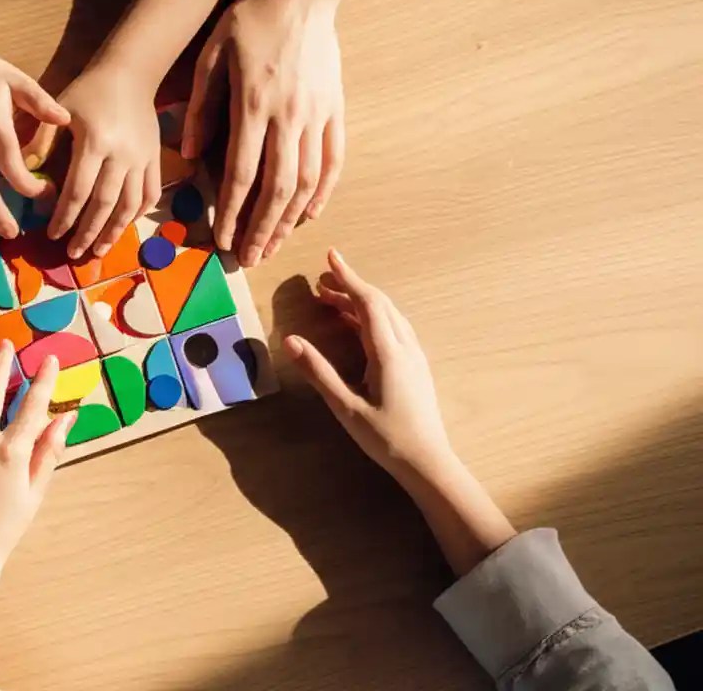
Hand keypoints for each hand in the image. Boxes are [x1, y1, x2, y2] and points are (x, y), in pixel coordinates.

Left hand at [46, 66, 161, 258]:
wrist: (130, 73)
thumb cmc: (89, 91)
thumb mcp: (61, 108)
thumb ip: (42, 140)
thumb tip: (24, 173)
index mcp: (95, 142)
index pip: (78, 190)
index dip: (65, 216)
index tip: (53, 235)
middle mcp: (122, 154)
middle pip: (104, 204)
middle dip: (88, 232)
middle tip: (74, 253)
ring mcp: (142, 159)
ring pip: (130, 205)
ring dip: (114, 232)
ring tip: (100, 250)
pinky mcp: (155, 159)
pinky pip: (150, 194)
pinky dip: (137, 214)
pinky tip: (124, 226)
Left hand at [184, 0, 346, 266]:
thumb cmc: (249, 22)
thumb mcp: (210, 58)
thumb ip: (200, 108)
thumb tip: (191, 155)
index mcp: (253, 106)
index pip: (242, 174)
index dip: (233, 213)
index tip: (224, 240)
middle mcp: (288, 117)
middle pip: (277, 189)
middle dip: (262, 230)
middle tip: (249, 258)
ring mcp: (317, 115)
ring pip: (307, 181)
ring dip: (290, 220)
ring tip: (274, 246)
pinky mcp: (335, 109)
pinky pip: (333, 159)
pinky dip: (323, 191)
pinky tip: (310, 214)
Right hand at [283, 250, 454, 478]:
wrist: (427, 461)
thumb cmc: (385, 438)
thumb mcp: (346, 407)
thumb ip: (319, 372)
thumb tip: (291, 340)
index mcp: (388, 353)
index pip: (368, 302)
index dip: (348, 277)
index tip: (330, 257)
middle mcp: (405, 347)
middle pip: (379, 304)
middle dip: (351, 287)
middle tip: (321, 281)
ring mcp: (414, 356)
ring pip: (389, 315)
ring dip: (361, 302)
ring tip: (333, 300)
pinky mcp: (416, 366)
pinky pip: (394, 328)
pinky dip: (372, 317)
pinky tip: (358, 326)